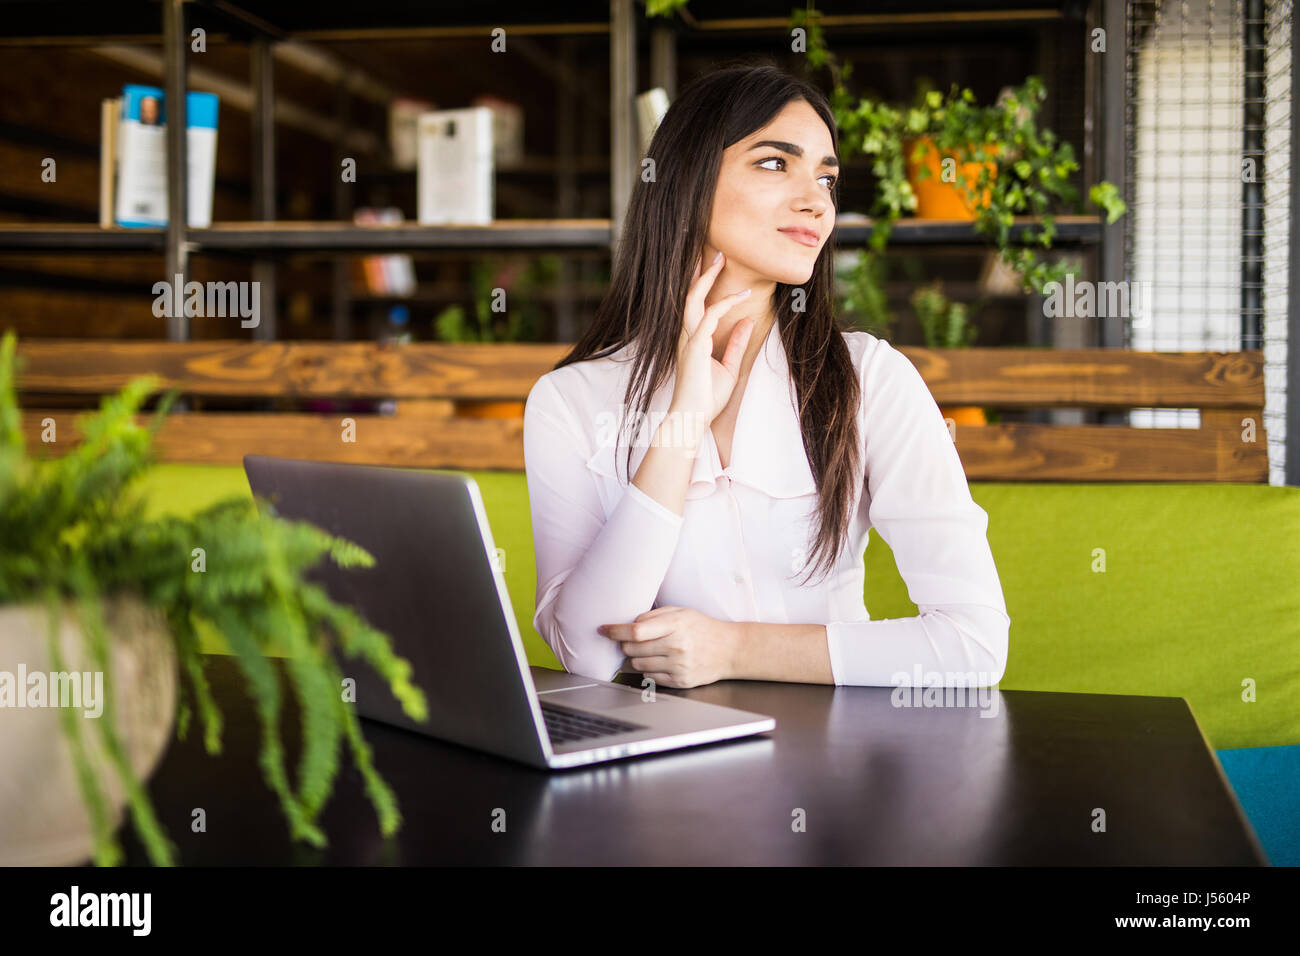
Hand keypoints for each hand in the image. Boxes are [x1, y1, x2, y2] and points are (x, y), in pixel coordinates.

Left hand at [598, 605, 739, 688]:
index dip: (615, 631)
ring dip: (636, 658)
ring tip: (650, 650)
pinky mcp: (680, 681)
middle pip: (632, 649)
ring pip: (638, 665)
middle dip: (626, 644)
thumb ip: (654, 616)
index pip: (635, 631)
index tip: (604, 630)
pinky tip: (661, 661)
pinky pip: (649, 677)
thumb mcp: (681, 612)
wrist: (729, 650)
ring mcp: (678, 666)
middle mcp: (677, 646)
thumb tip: (629, 623)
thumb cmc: (703, 628)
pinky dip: (649, 669)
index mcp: (676, 625)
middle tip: (633, 640)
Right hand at [671, 250, 754, 436]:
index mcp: (691, 339)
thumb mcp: (728, 368)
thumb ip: (735, 344)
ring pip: (694, 299)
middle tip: (714, 251)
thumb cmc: (707, 398)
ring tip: (720, 258)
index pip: (695, 305)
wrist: (693, 418)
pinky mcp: (694, 346)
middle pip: (689, 295)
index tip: (717, 267)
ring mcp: (688, 339)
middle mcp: (686, 335)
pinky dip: (726, 303)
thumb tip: (746, 322)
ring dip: (707, 277)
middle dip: (700, 272)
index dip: (704, 285)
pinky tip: (742, 294)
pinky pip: (709, 317)